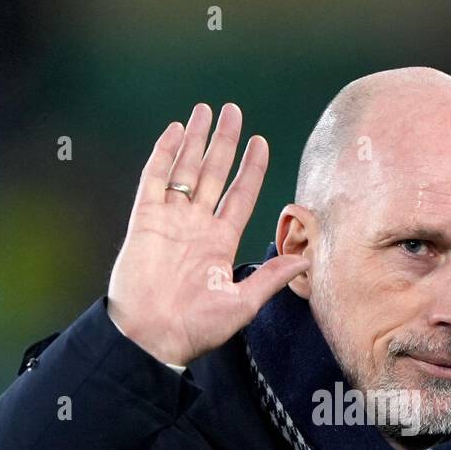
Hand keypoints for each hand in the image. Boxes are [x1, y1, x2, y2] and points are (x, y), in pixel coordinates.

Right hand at [107, 102, 309, 366]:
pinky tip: (175, 131)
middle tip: (233, 111)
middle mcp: (196, 227)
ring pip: (186, 170)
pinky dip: (164, 155)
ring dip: (195, 140)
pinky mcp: (144, 221)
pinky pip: (154, 180)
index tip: (261, 143)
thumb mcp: (243, 303)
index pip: (241, 196)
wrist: (150, 338)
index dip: (251, 169)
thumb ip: (270, 277)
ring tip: (205, 111)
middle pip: (214, 174)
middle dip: (224, 142)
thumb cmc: (195, 328)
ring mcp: (170, 221)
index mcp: (220, 243)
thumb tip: (306, 259)